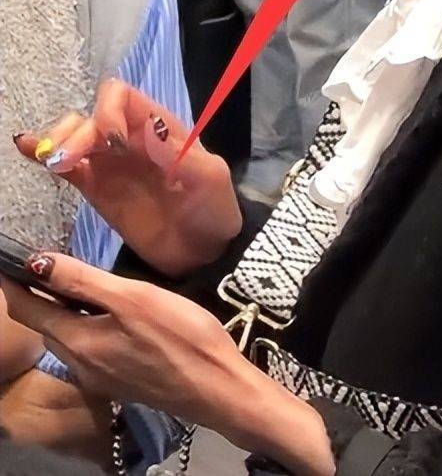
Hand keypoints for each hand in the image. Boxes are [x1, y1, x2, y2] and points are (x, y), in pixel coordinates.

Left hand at [1, 258, 334, 474]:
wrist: (217, 387)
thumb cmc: (179, 335)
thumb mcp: (132, 298)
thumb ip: (83, 281)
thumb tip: (36, 262)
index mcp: (77, 341)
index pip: (27, 309)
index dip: (14, 282)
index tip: (10, 257)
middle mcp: (79, 363)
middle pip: (44, 326)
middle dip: (36, 295)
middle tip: (43, 261)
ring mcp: (99, 376)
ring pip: (66, 338)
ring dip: (60, 310)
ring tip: (72, 282)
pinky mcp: (120, 380)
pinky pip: (88, 348)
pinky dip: (83, 325)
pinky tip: (105, 314)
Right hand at [14, 81, 240, 277]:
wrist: (206, 253)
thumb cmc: (214, 209)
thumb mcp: (209, 178)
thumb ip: (180, 153)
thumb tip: (150, 126)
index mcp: (159, 126)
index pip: (122, 97)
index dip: (109, 111)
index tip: (111, 141)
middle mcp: (130, 138)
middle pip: (91, 116)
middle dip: (77, 132)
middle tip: (71, 160)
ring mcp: (111, 164)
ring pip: (74, 136)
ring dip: (58, 142)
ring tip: (54, 162)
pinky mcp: (98, 190)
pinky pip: (69, 167)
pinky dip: (46, 156)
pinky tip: (30, 151)